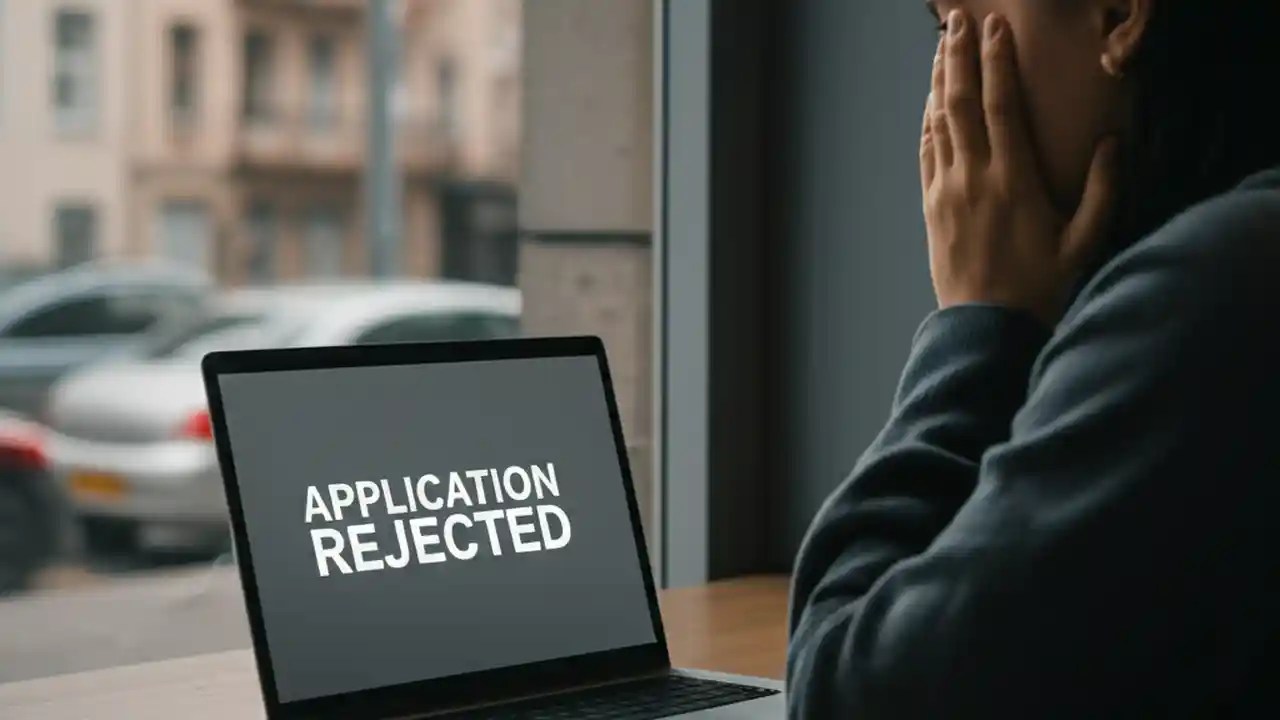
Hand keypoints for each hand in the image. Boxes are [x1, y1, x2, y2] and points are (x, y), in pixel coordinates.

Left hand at [921, 10, 1118, 326]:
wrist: (984, 329)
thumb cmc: (1040, 288)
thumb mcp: (1084, 242)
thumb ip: (1103, 191)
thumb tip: (1111, 142)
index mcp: (1014, 181)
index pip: (1002, 106)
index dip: (997, 62)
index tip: (996, 29)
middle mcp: (974, 179)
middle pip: (961, 103)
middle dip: (959, 57)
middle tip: (957, 21)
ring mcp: (946, 192)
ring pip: (938, 123)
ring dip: (939, 81)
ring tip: (942, 48)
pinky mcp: (930, 207)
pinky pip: (925, 152)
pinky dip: (927, 120)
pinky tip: (931, 101)